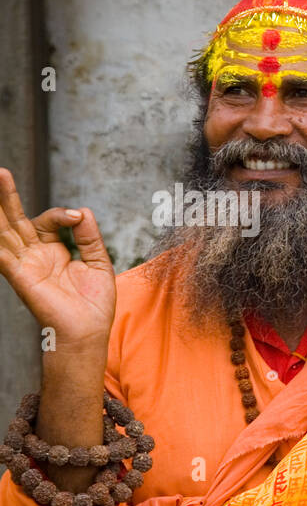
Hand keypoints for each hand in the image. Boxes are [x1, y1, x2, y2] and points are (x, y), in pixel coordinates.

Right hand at [0, 167, 115, 350]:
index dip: (62, 214)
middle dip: (8, 198)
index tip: (78, 218)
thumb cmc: (94, 304)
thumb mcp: (99, 264)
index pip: (49, 221)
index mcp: (54, 251)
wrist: (89, 332)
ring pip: (5, 231)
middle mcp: (35, 255)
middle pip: (17, 220)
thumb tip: (84, 210)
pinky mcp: (20, 277)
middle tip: (1, 173)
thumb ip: (90, 237)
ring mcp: (25, 265)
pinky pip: (2, 256)